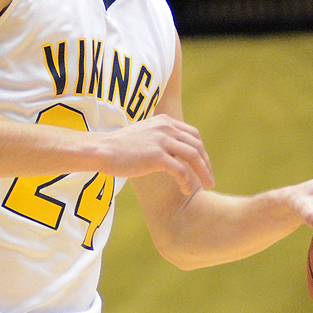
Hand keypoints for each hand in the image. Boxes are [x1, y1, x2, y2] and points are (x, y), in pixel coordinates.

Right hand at [97, 115, 214, 195]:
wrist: (102, 150)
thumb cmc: (118, 146)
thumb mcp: (143, 133)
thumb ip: (158, 136)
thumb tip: (169, 149)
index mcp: (165, 122)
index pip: (193, 135)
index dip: (202, 151)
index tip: (203, 165)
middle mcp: (166, 128)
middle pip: (197, 145)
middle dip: (206, 164)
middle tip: (210, 179)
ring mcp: (162, 141)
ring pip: (193, 157)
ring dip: (203, 173)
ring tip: (207, 186)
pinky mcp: (157, 156)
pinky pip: (180, 170)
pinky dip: (187, 181)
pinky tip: (186, 190)